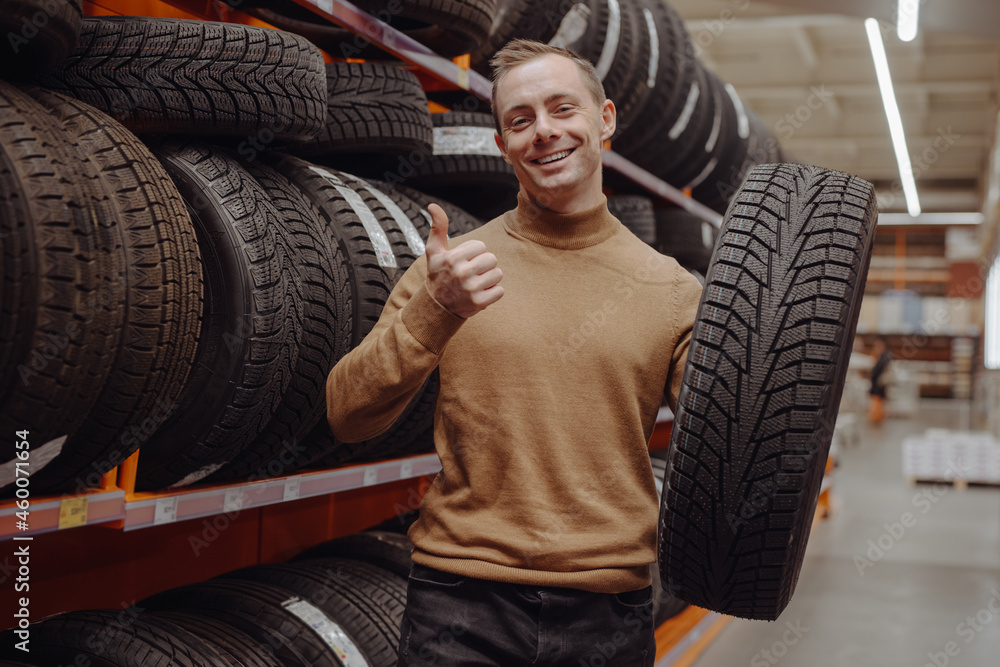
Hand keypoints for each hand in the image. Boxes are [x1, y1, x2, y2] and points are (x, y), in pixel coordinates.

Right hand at [424, 203, 503, 317]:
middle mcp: (461, 273)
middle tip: (472, 273)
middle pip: (492, 259)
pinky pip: (500, 291)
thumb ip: (438, 227)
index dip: (474, 253)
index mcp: (452, 258)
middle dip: (484, 265)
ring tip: (476, 283)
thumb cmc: (437, 275)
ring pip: (498, 274)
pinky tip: (480, 293)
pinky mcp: (479, 303)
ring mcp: (471, 289)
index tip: (464, 261)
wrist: (436, 307)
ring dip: (490, 279)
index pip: (481, 246)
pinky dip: (493, 292)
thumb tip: (433, 205)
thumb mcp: (434, 251)